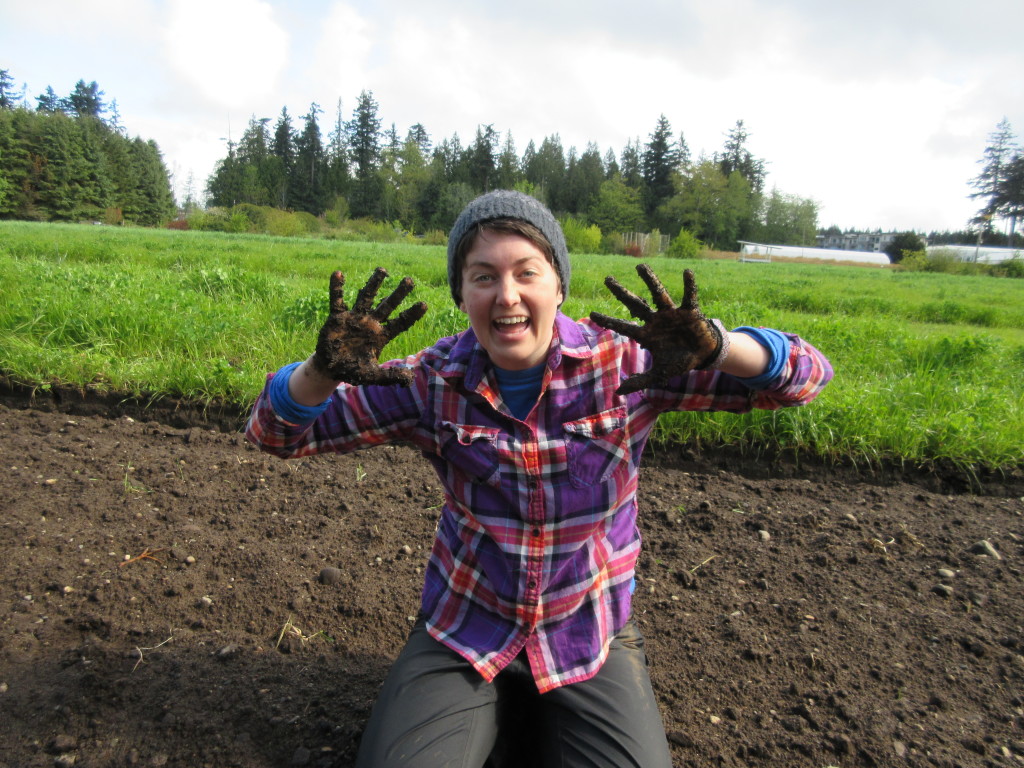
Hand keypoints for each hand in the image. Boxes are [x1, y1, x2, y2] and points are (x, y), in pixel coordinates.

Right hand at [311, 267, 427, 385]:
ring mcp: (355, 318)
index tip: (424, 304)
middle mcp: (371, 323)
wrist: (331, 369)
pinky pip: (337, 300)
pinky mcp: (338, 317)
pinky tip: (338, 274)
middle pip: (388, 305)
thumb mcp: (373, 376)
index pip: (401, 322)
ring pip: (366, 297)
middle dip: (398, 294)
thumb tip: (410, 379)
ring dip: (374, 284)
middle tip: (410, 281)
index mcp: (382, 335)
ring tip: (383, 270)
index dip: (412, 314)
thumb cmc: (354, 371)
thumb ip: (391, 376)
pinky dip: (337, 288)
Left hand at [590, 265, 725, 394]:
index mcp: (646, 334)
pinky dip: (689, 285)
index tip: (591, 314)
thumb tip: (617, 392)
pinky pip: (689, 296)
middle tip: (607, 279)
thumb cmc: (679, 362)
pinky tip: (687, 273)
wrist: (703, 355)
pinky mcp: (690, 311)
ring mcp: (671, 313)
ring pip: (658, 294)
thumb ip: (640, 381)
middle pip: (635, 303)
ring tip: (640, 267)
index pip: (623, 326)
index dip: (608, 321)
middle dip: (621, 292)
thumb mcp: (659, 374)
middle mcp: (655, 320)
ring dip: (650, 280)